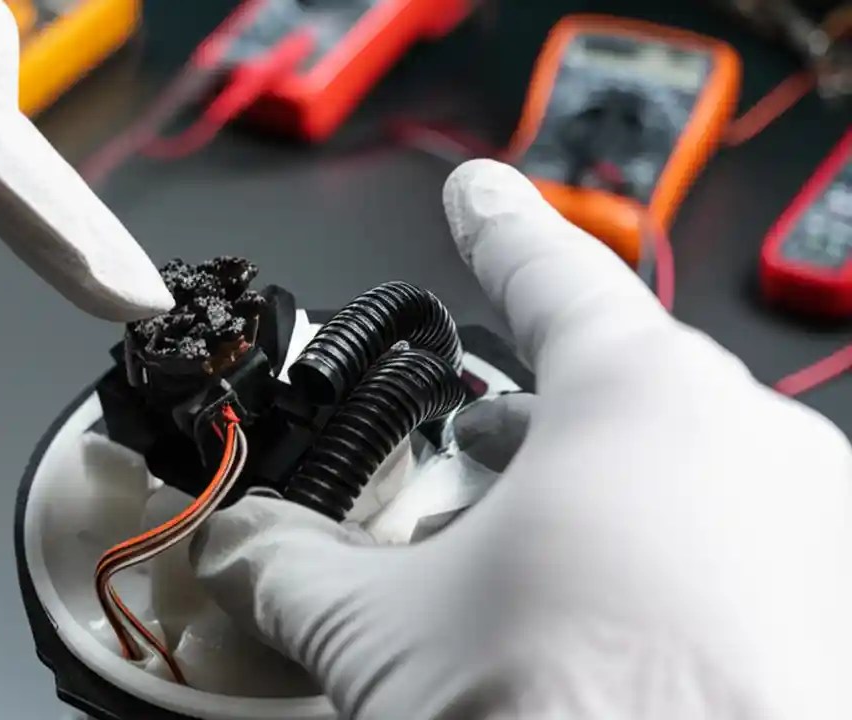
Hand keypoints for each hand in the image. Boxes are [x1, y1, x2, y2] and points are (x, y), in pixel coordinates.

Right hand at [192, 160, 851, 718]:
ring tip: (523, 541)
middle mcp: (755, 446)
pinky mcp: (833, 611)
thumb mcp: (386, 635)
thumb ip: (289, 567)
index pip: (551, 275)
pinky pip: (735, 544)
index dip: (498, 228)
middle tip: (473, 430)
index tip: (480, 195)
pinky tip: (597, 615)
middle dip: (536, 406)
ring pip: (683, 470)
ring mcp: (817, 532)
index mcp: (643, 402)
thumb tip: (232, 547)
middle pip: (619, 385)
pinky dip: (661, 556)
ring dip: (595, 489)